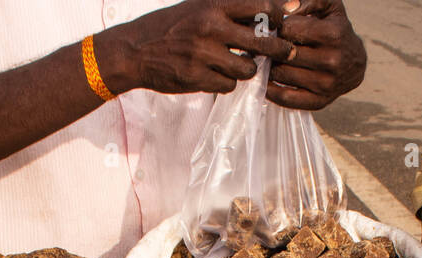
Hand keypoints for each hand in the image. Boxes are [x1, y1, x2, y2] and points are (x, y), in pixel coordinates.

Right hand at [98, 0, 294, 95]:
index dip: (277, 15)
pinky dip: (226, 83)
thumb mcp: (197, 8)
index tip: (284, 22)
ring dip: (247, 70)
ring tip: (238, 65)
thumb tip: (264, 13)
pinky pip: (228, 85)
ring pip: (247, 69)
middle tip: (287, 52)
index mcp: (213, 6)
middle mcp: (211, 28)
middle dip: (278, 49)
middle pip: (261, 42)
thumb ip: (226, 11)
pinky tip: (216, 76)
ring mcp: (204, 55)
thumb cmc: (170, 28)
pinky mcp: (198, 78)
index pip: (259, 6)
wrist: (135, 50)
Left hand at [268, 0, 365, 109]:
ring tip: (271, 61)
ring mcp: (325, 84)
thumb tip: (285, 10)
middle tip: (267, 47)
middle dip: (272, 48)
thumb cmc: (337, 30)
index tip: (276, 30)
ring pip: (282, 75)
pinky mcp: (319, 102)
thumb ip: (309, 0)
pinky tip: (268, 83)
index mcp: (332, 34)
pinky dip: (272, 92)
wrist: (355, 64)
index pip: (288, 29)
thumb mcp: (330, 7)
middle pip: (283, 53)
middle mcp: (331, 60)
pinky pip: (287, 99)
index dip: (277, 28)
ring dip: (270, 67)